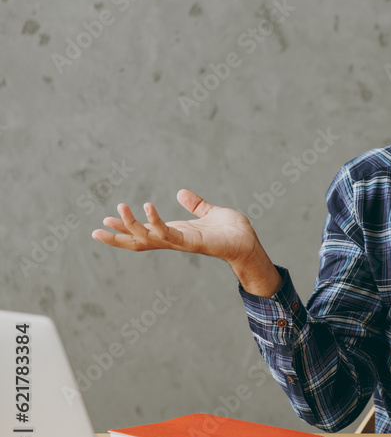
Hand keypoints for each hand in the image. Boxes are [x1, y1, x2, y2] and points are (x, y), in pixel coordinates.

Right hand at [91, 189, 259, 264]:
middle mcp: (175, 240)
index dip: (125, 228)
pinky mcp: (193, 242)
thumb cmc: (231, 231)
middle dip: (117, 238)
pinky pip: (169, 234)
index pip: (144, 232)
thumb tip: (181, 193)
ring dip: (131, 226)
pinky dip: (156, 222)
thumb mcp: (210, 213)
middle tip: (95, 231)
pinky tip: (147, 208)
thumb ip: (196, 205)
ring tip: (119, 209)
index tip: (105, 222)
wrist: (249, 243)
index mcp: (176, 233)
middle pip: (139, 241)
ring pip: (149, 238)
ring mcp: (182, 242)